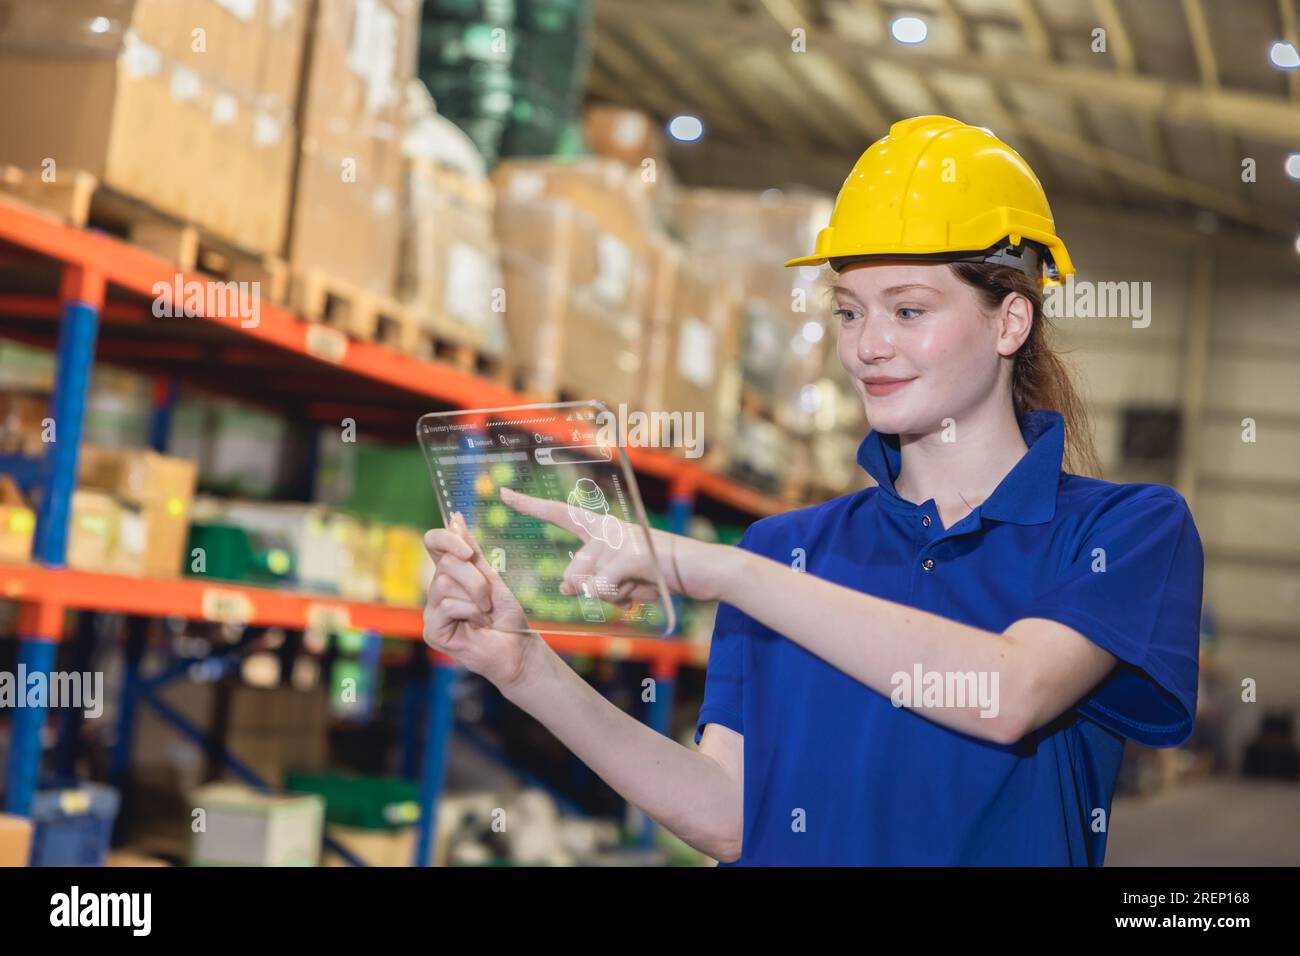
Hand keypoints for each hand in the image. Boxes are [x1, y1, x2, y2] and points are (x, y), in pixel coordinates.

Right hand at [423, 512, 536, 689]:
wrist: (518, 649)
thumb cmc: (507, 616)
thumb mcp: (493, 577)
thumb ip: (473, 552)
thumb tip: (455, 517)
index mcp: (451, 574)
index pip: (433, 543)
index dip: (446, 538)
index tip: (467, 550)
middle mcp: (437, 591)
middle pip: (445, 563)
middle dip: (474, 577)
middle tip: (489, 597)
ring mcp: (433, 611)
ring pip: (445, 583)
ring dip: (476, 595)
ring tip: (486, 613)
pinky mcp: (432, 631)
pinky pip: (447, 606)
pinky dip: (471, 612)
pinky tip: (479, 625)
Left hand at [499, 486, 729, 604]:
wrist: (704, 569)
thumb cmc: (660, 574)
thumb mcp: (622, 580)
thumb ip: (594, 581)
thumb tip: (565, 588)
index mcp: (604, 529)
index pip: (560, 514)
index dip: (530, 506)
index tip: (503, 495)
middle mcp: (609, 528)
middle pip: (574, 572)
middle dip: (592, 592)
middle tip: (625, 588)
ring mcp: (621, 539)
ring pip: (589, 582)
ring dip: (614, 596)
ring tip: (640, 585)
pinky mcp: (633, 555)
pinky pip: (605, 586)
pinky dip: (621, 596)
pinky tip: (642, 589)